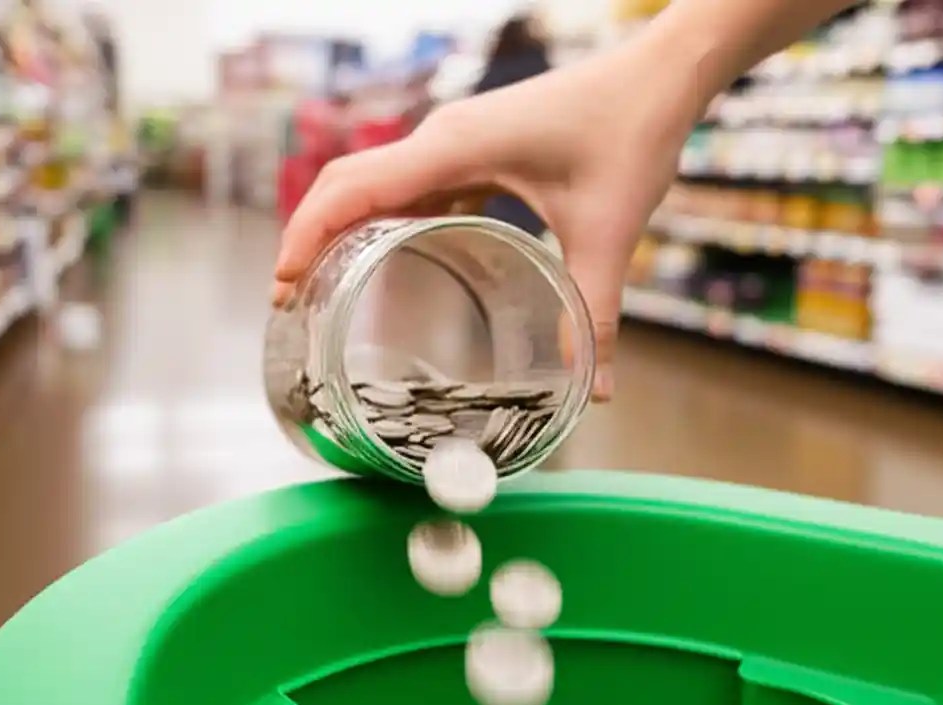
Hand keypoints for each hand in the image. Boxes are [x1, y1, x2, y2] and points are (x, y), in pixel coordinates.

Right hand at [275, 34, 700, 401]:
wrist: (660, 74)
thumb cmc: (632, 132)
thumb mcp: (608, 229)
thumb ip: (595, 311)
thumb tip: (596, 391)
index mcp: (455, 147)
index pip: (353, 188)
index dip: (307, 235)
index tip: (283, 285)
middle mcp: (442, 137)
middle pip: (347, 183)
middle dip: (310, 236)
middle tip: (291, 300)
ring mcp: (456, 138)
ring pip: (376, 181)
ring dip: (343, 226)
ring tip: (325, 287)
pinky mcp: (475, 145)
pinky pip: (413, 184)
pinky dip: (387, 220)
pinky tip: (392, 261)